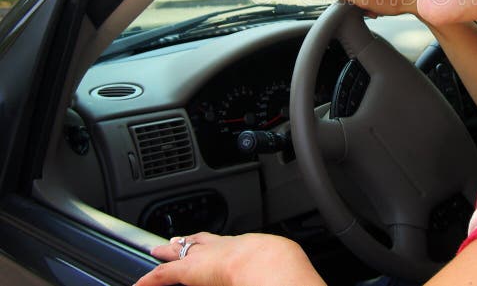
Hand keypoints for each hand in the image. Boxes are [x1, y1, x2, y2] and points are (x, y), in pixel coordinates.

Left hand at [134, 232, 325, 285]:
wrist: (268, 264)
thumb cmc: (280, 265)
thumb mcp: (281, 261)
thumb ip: (274, 263)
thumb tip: (290, 275)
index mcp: (244, 246)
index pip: (224, 242)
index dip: (214, 241)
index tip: (208, 240)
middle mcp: (222, 247)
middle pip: (201, 241)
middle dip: (189, 241)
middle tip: (177, 240)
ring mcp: (205, 258)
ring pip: (181, 252)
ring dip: (169, 253)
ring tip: (156, 252)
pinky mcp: (188, 272)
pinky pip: (163, 275)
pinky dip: (151, 279)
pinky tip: (139, 283)